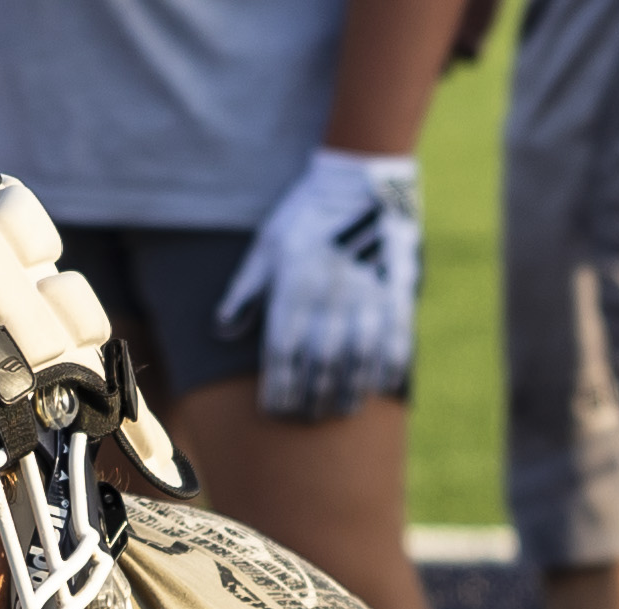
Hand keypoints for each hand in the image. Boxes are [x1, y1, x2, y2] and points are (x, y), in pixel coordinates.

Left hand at [214, 149, 422, 420]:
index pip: (282, 355)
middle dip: (312, 399)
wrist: (359, 180)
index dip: (279, 389)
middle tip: (307, 418)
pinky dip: (386, 369)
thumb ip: (244, 292)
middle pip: (319, 367)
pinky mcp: (395, 295)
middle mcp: (329, 301)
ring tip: (340, 411)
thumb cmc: (304, 214)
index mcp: (294, 290)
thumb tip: (222, 332)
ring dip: (348, 393)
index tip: (275, 411)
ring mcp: (366, 300)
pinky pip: (394, 343)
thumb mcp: (266, 246)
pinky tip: (378, 386)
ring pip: (357, 363)